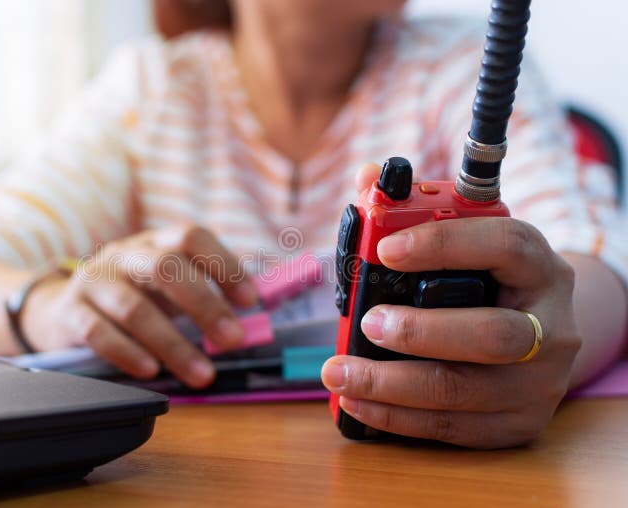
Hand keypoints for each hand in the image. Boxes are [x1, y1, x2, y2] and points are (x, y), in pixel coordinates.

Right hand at [23, 225, 257, 387]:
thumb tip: (248, 325)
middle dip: (204, 304)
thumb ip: (199, 298)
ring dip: (173, 344)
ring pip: (134, 308)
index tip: (249, 300)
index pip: (191, 237)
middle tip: (232, 340)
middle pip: (165, 267)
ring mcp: (93, 281)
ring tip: (202, 374)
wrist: (57, 311)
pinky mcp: (70, 312)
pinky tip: (151, 371)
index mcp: (153, 244)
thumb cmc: (128, 300)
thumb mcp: (162, 289)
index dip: (224, 264)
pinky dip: (128, 353)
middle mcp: (123, 256)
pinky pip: (98, 333)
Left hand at [321, 165, 581, 447]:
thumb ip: (414, 211)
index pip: (504, 245)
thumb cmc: (486, 281)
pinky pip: (455, 429)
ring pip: (466, 390)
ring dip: (392, 385)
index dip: (444, 244)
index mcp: (538, 265)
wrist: (540, 335)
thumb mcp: (466, 242)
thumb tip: (364, 177)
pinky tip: (358, 404)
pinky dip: (398, 419)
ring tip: (338, 372)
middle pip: (493, 334)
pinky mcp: (520, 423)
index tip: (384, 248)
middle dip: (420, 331)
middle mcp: (551, 325)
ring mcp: (540, 381)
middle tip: (367, 323)